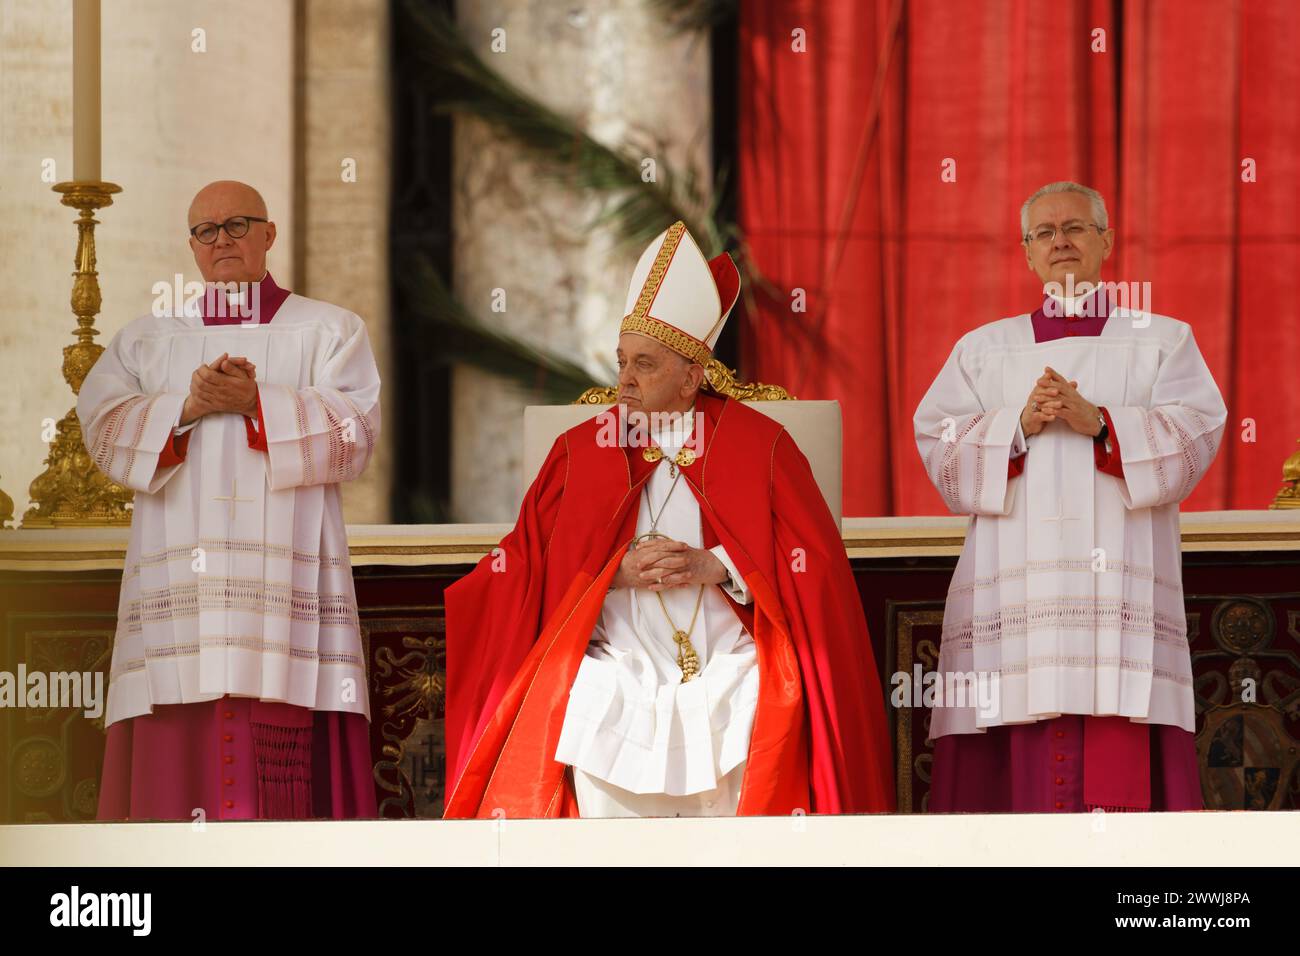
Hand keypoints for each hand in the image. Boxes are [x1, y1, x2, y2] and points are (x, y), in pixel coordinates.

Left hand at [188, 352, 259, 418]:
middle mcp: (221, 392)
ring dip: (194, 383)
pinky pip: (201, 401)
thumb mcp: (244, 375)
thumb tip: (223, 362)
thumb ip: (233, 368)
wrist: (251, 403)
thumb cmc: (247, 388)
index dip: (202, 369)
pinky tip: (197, 388)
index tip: (204, 366)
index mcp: (227, 383)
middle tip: (199, 371)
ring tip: (197, 378)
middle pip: (201, 383)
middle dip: (196, 375)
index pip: (208, 375)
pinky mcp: (215, 406)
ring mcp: (217, 400)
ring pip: (198, 392)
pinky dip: (196, 394)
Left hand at [612, 537, 728, 590]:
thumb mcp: (686, 550)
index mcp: (679, 547)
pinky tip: (653, 586)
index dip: (648, 545)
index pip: (661, 544)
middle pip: (661, 556)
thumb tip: (659, 548)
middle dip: (647, 560)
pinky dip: (661, 584)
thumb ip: (673, 549)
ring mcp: (685, 566)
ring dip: (652, 572)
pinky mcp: (688, 576)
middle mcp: (681, 555)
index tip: (638, 548)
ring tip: (641, 576)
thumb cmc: (700, 558)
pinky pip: (673, 581)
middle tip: (637, 564)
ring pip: (665, 569)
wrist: (716, 564)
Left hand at [1035, 366, 1100, 436]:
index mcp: (1072, 392)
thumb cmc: (1082, 409)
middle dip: (1048, 384)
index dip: (1055, 374)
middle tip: (1038, 381)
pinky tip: (1044, 410)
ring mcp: (1073, 406)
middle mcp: (1073, 397)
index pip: (1063, 381)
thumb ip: (1068, 391)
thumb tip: (1059, 383)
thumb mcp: (1075, 398)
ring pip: (1059, 400)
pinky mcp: (1073, 415)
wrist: (1094, 420)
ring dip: (1046, 398)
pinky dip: (1052, 410)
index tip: (1046, 368)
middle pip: (1060, 388)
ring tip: (1035, 397)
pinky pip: (1061, 412)